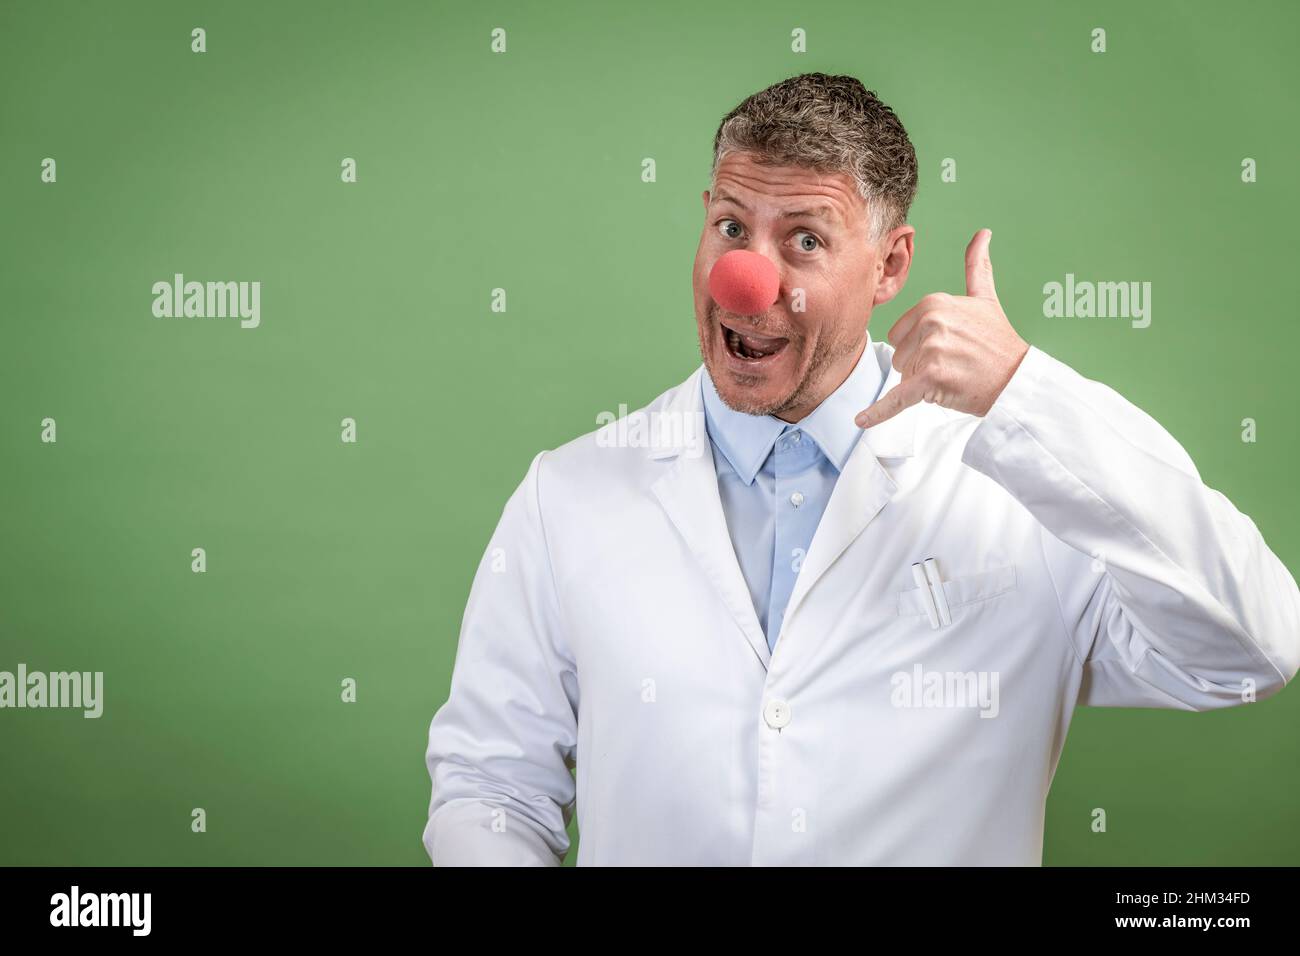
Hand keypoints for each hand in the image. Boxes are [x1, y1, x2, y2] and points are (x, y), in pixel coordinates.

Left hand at [854, 229, 1028, 428]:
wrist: (1016, 379)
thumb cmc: (998, 342)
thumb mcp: (986, 299)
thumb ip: (977, 266)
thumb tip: (983, 233)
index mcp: (934, 302)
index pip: (900, 332)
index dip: (920, 345)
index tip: (949, 346)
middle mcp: (930, 323)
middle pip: (899, 353)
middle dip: (920, 364)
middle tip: (953, 363)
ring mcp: (930, 351)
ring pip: (901, 374)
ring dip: (921, 381)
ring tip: (952, 376)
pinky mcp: (929, 380)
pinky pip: (896, 398)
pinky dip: (878, 413)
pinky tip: (861, 421)